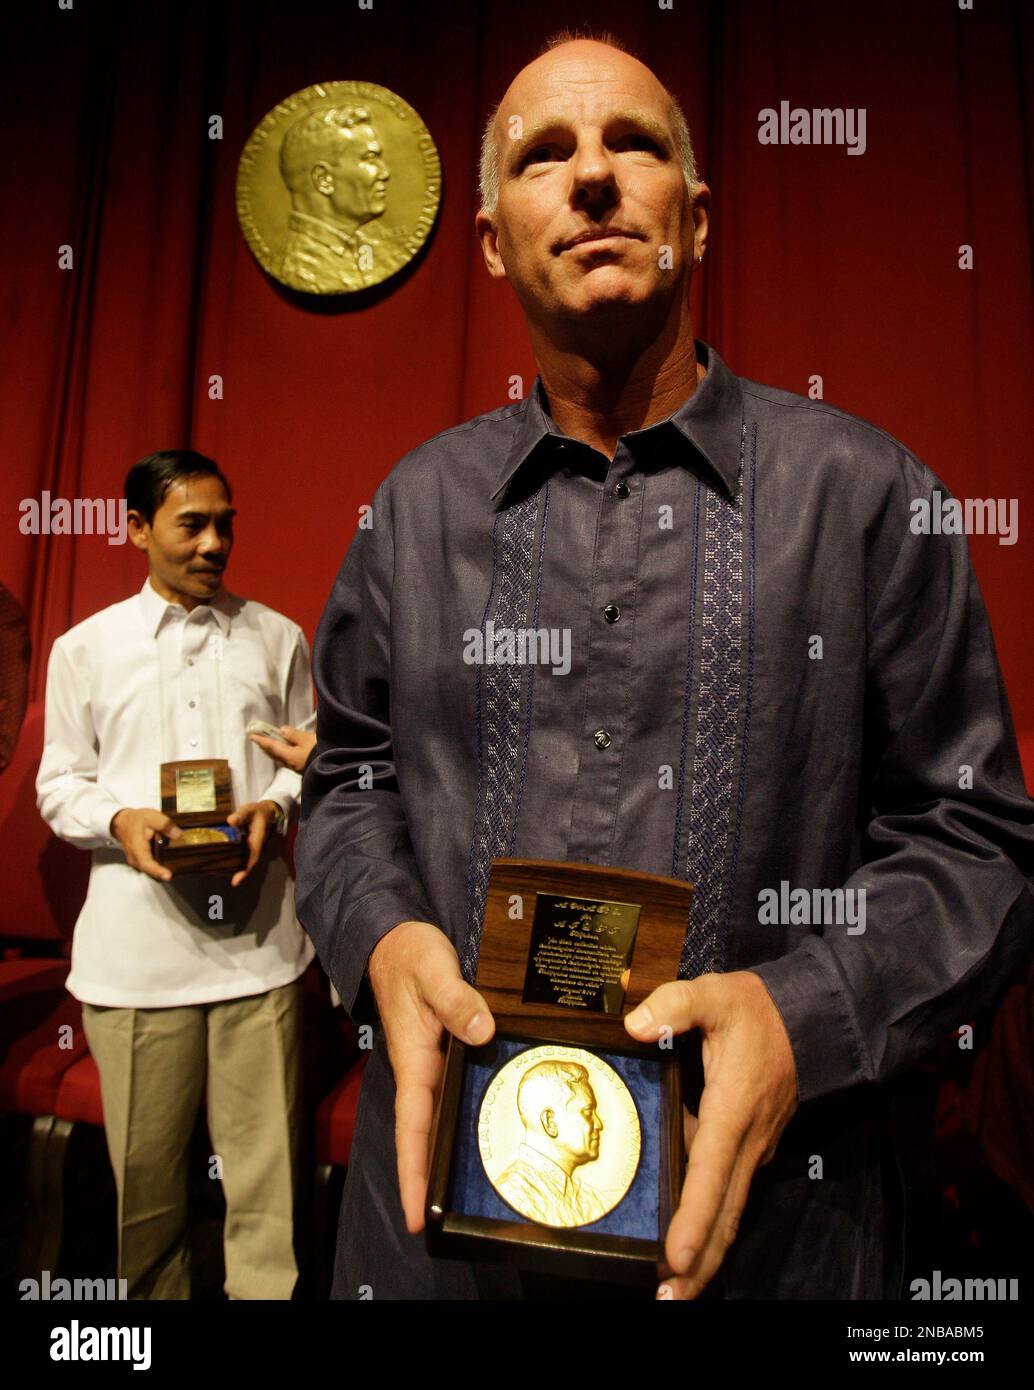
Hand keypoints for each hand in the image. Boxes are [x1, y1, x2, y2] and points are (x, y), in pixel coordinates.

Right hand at [110, 807, 180, 881]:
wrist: (124, 823)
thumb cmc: (136, 820)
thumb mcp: (151, 817)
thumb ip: (165, 824)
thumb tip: (178, 834)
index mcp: (136, 848)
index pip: (146, 863)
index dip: (157, 871)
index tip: (168, 875)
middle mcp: (135, 859)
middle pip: (150, 872)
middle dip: (163, 874)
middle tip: (176, 873)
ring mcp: (137, 863)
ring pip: (151, 872)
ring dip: (162, 872)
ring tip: (175, 870)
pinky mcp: (141, 863)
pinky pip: (150, 869)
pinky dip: (159, 869)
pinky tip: (169, 865)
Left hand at [226, 800, 280, 886]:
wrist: (266, 812)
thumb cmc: (257, 811)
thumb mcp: (250, 809)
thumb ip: (241, 814)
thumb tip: (231, 821)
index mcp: (258, 837)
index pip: (254, 853)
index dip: (248, 865)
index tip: (242, 874)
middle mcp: (257, 844)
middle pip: (251, 861)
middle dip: (244, 872)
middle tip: (235, 883)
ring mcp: (253, 846)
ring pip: (248, 860)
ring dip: (242, 869)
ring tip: (234, 880)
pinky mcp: (249, 845)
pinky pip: (244, 856)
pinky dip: (239, 862)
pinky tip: (230, 866)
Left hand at [248, 725, 315, 773]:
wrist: (334, 767)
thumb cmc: (321, 752)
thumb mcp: (307, 739)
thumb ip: (293, 734)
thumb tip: (281, 730)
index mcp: (289, 755)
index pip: (271, 746)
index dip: (261, 740)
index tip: (251, 736)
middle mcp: (290, 763)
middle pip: (274, 753)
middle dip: (266, 745)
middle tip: (259, 738)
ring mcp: (296, 767)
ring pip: (280, 757)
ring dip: (274, 749)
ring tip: (271, 743)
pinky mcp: (302, 768)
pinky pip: (288, 759)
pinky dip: (283, 752)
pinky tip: (287, 749)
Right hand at [367, 920, 493, 1233]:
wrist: (398, 937)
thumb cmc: (409, 955)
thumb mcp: (433, 971)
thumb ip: (457, 1001)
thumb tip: (481, 1032)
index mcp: (413, 1061)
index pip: (413, 1129)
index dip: (414, 1173)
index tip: (418, 1215)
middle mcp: (422, 1070)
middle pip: (426, 1135)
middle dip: (433, 1179)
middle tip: (449, 1221)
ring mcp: (434, 1063)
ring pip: (442, 1116)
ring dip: (451, 1150)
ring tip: (474, 1190)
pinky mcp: (446, 1051)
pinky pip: (455, 1091)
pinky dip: (469, 1112)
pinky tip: (493, 1126)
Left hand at [625, 970, 797, 1299]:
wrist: (811, 1020)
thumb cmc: (760, 1011)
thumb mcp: (716, 994)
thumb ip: (675, 1004)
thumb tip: (635, 1023)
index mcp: (733, 1109)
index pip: (711, 1172)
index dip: (694, 1218)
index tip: (675, 1257)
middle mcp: (747, 1141)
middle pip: (725, 1214)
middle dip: (700, 1262)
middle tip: (669, 1300)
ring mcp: (753, 1150)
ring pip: (730, 1211)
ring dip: (706, 1252)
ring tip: (675, 1290)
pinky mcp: (751, 1149)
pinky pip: (731, 1194)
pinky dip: (712, 1226)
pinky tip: (689, 1244)